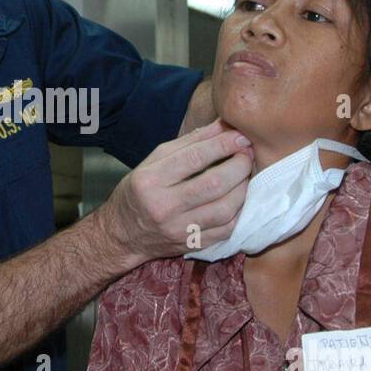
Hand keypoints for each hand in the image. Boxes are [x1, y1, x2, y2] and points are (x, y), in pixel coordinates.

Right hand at [96, 119, 251, 265]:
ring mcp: (179, 230)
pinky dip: (239, 211)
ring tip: (246, 174)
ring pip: (224, 208)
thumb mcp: (154, 161)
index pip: (194, 158)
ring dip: (243, 188)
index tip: (241, 137)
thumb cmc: (139, 191)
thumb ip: (189, 143)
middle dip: (239, 165)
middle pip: (213, 184)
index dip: (223, 145)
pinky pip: (227, 229)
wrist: (122, 235)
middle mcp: (163, 206)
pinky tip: (239, 197)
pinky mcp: (192, 245)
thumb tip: (222, 126)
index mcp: (150, 180)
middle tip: (248, 154)